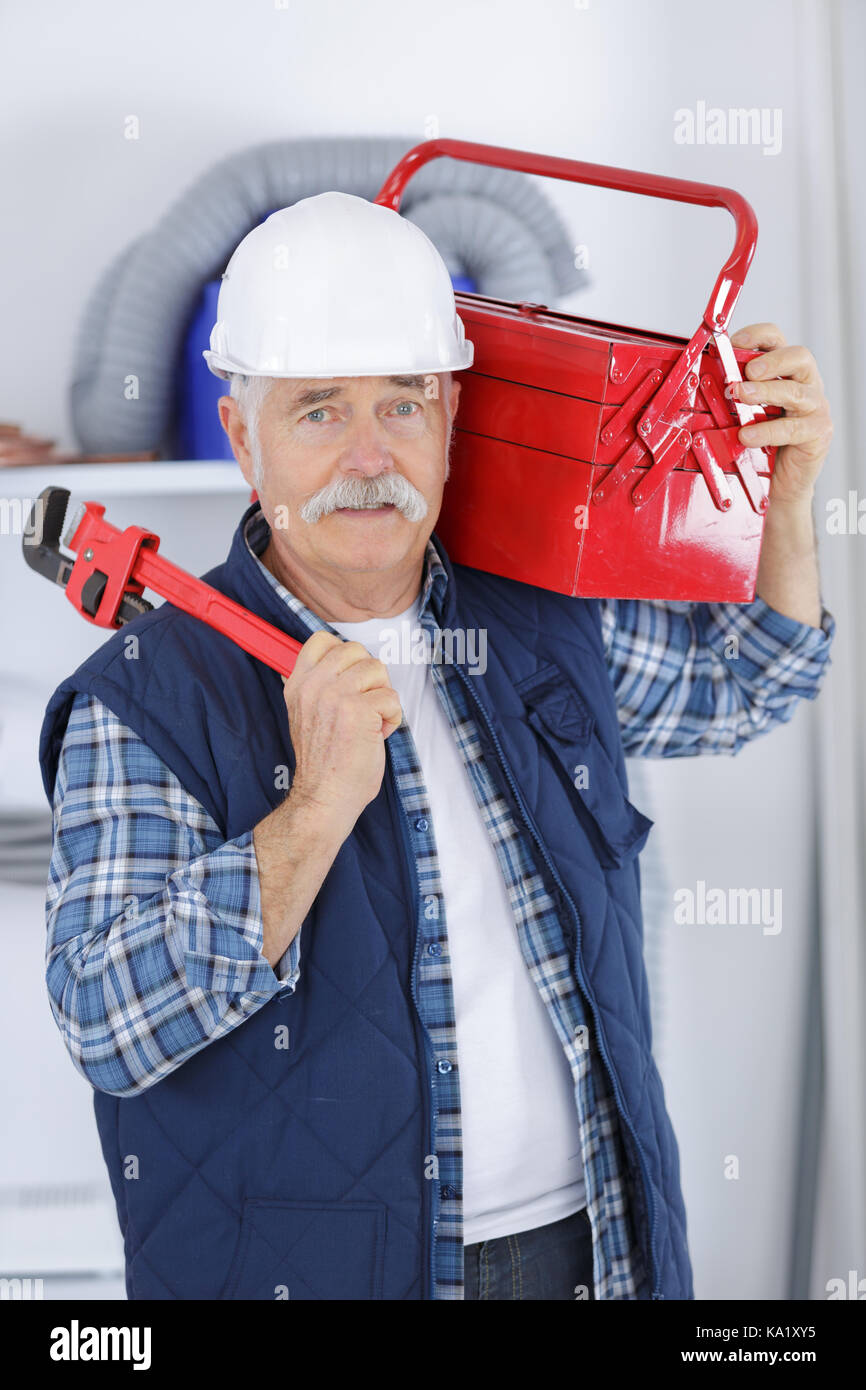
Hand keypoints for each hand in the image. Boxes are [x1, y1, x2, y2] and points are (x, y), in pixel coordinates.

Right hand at [282, 630, 401, 835]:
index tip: (351, 682)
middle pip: (356, 650)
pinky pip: (392, 698)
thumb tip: (341, 663)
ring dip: (382, 697)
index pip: (322, 640)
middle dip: (370, 677)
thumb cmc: (324, 762)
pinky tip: (377, 735)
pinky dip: (392, 718)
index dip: (346, 656)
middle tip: (364, 705)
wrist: (324, 797)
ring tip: (370, 722)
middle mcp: (313, 685)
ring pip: (378, 669)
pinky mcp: (358, 710)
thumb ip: (318, 686)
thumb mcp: (306, 714)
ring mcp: (334, 695)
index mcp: (298, 684)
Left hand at [727, 323, 833, 505]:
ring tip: (740, 395)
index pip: (779, 341)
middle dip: (771, 361)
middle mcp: (806, 384)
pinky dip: (767, 430)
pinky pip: (793, 428)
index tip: (734, 342)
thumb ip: (735, 391)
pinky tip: (747, 434)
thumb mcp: (745, 411)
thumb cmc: (763, 442)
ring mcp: (815, 408)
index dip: (758, 336)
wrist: (781, 482)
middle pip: (799, 357)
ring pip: (796, 392)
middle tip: (746, 372)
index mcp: (787, 372)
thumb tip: (707, 374)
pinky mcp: (817, 433)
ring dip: (765, 391)